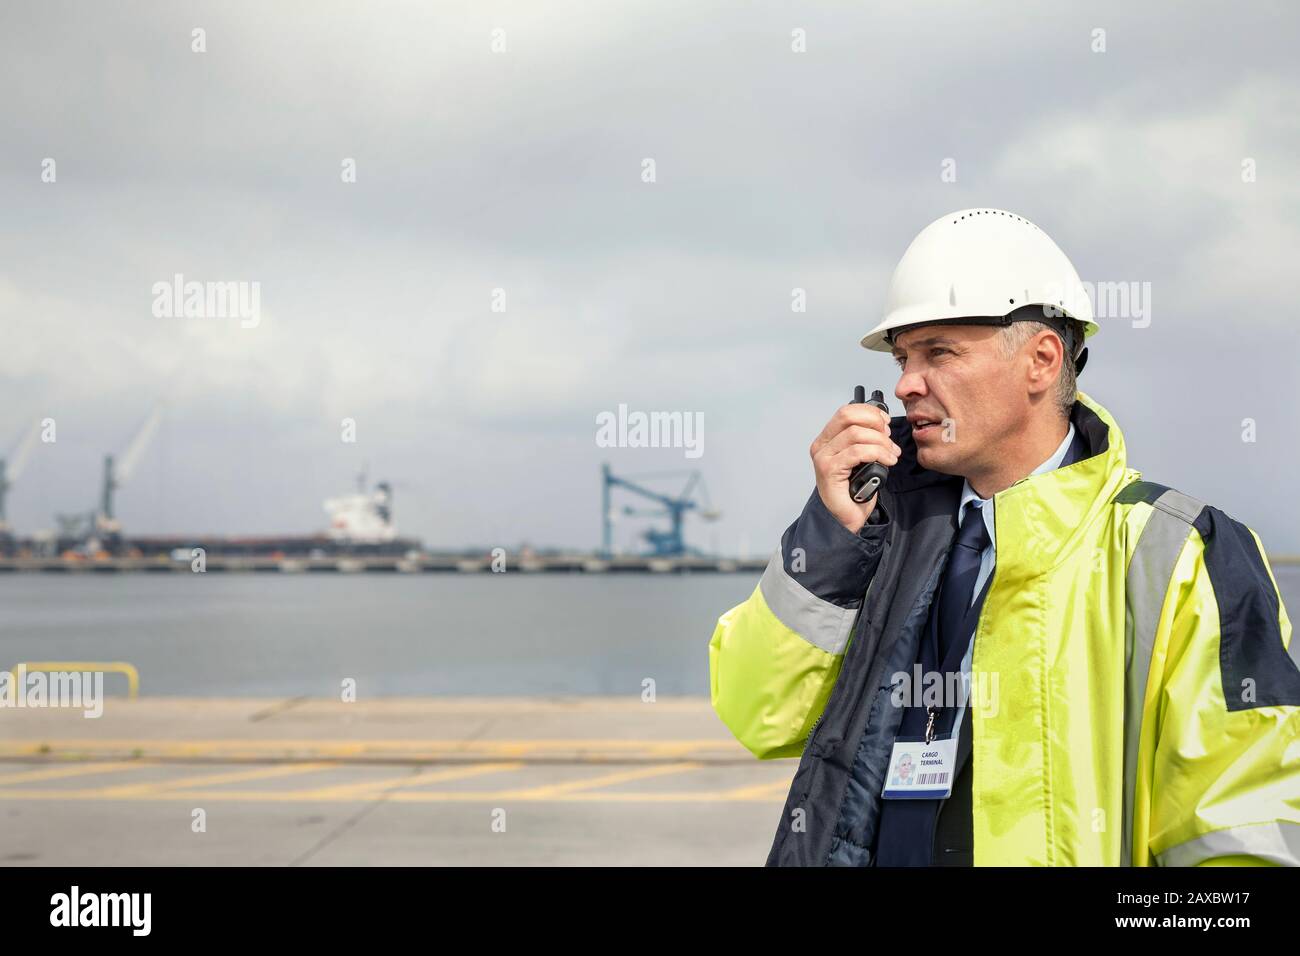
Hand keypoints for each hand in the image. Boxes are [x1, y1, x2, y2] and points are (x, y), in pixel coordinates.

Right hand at [809, 402, 900, 533]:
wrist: (845, 518)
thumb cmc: (853, 491)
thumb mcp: (861, 459)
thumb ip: (865, 441)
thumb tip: (883, 425)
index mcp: (828, 439)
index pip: (846, 411)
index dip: (870, 412)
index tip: (886, 422)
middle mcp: (822, 445)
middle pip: (848, 416)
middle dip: (875, 424)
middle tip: (889, 439)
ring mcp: (823, 457)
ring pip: (856, 434)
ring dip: (881, 442)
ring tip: (892, 455)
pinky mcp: (829, 469)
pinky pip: (857, 452)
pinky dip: (878, 453)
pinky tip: (888, 461)